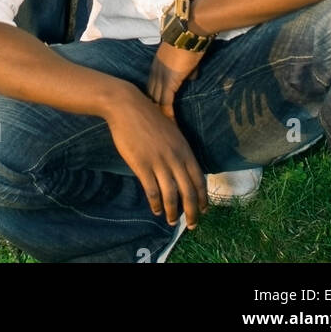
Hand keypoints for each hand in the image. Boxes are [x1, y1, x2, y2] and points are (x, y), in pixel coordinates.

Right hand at [105, 83, 207, 229]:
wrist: (127, 106)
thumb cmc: (148, 117)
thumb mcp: (171, 131)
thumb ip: (179, 150)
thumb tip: (183, 169)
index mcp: (184, 149)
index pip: (199, 179)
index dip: (203, 198)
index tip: (203, 210)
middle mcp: (175, 157)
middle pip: (189, 192)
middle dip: (192, 212)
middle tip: (191, 225)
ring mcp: (159, 162)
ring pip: (171, 195)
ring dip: (173, 212)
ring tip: (171, 221)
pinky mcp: (142, 165)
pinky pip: (152, 191)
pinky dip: (156, 204)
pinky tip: (156, 210)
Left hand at [148, 41, 203, 120]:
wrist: (188, 33)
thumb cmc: (188, 43)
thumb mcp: (186, 60)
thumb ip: (187, 71)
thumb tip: (192, 78)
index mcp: (156, 68)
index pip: (151, 89)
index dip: (152, 102)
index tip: (154, 115)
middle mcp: (154, 74)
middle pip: (149, 98)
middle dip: (150, 112)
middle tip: (154, 127)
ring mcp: (160, 78)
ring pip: (155, 102)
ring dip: (158, 116)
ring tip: (161, 132)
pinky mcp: (169, 82)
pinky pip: (165, 102)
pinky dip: (167, 115)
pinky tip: (170, 126)